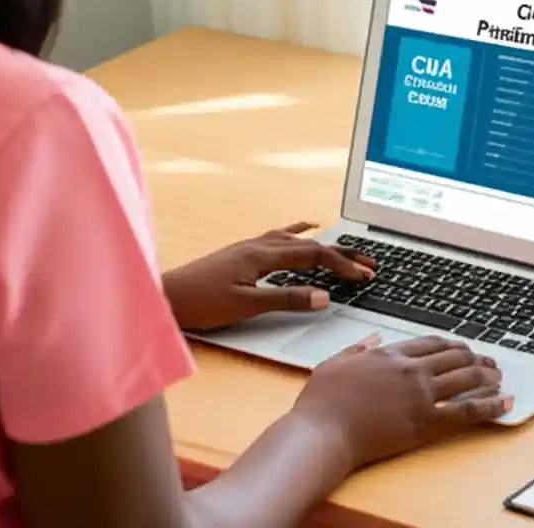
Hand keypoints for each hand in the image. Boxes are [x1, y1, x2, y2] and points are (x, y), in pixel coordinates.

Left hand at [163, 222, 374, 330]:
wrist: (164, 296)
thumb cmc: (200, 303)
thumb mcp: (247, 305)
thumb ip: (287, 299)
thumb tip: (324, 296)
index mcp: (262, 255)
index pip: (314, 255)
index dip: (342, 265)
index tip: (364, 276)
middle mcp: (258, 245)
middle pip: (310, 244)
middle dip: (342, 253)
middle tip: (370, 264)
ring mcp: (249, 246)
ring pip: (296, 238)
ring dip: (324, 243)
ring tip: (346, 247)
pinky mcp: (241, 252)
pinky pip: (278, 236)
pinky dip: (296, 232)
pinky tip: (303, 227)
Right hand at [293, 335, 512, 468]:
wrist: (322, 433)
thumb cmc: (321, 403)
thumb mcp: (335, 363)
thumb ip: (358, 348)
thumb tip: (374, 339)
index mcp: (390, 355)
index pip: (432, 343)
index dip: (452, 345)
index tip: (461, 349)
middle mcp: (411, 370)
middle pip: (455, 356)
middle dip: (476, 357)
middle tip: (488, 363)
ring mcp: (421, 395)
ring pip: (467, 378)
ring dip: (488, 375)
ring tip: (499, 377)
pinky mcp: (427, 422)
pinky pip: (468, 411)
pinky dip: (491, 405)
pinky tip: (506, 402)